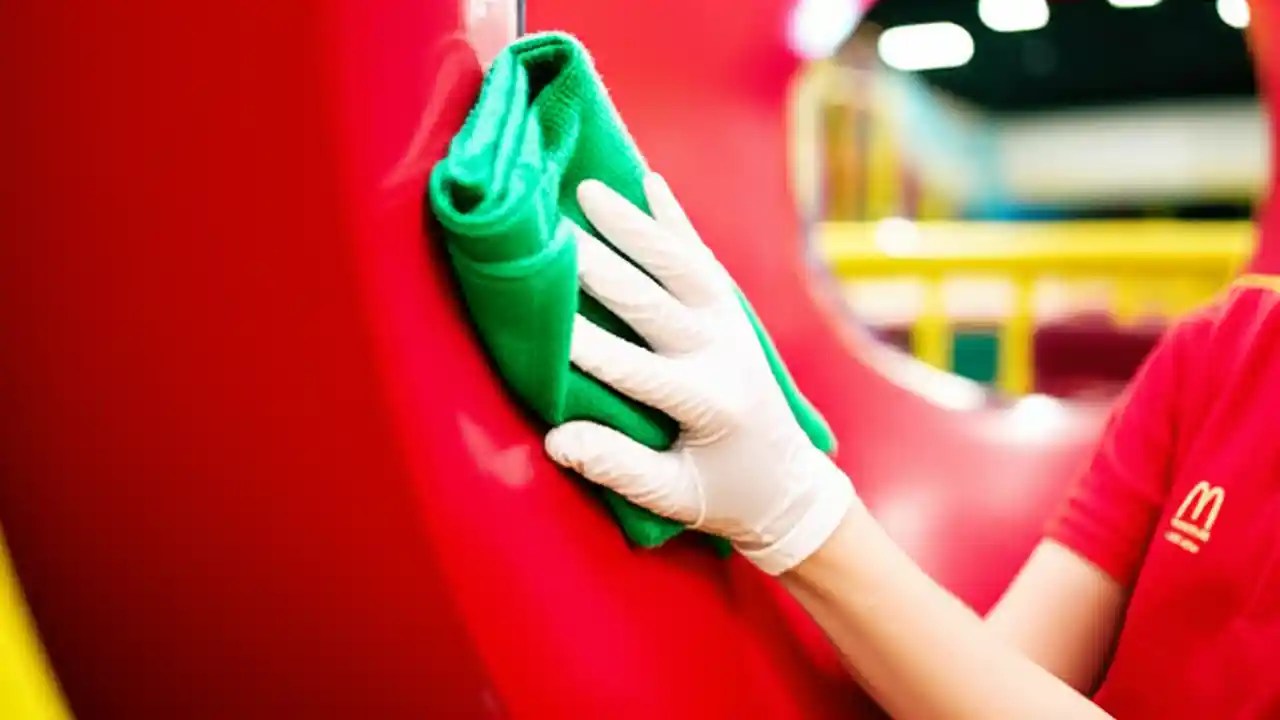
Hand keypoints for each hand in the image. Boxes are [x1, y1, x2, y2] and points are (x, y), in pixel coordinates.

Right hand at [544, 173, 854, 574]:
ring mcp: (731, 326)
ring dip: (636, 226)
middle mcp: (724, 355)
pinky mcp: (733, 314)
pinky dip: (678, 220)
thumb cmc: (722, 495)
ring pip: (681, 266)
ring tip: (589, 191)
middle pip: (654, 305)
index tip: (543, 319)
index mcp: (709, 405)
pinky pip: (703, 259)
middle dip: (600, 268)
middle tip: (551, 232)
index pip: (637, 372)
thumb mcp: (671, 495)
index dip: (588, 348)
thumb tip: (557, 441)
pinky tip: (650, 182)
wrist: (788, 484)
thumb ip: (617, 467)